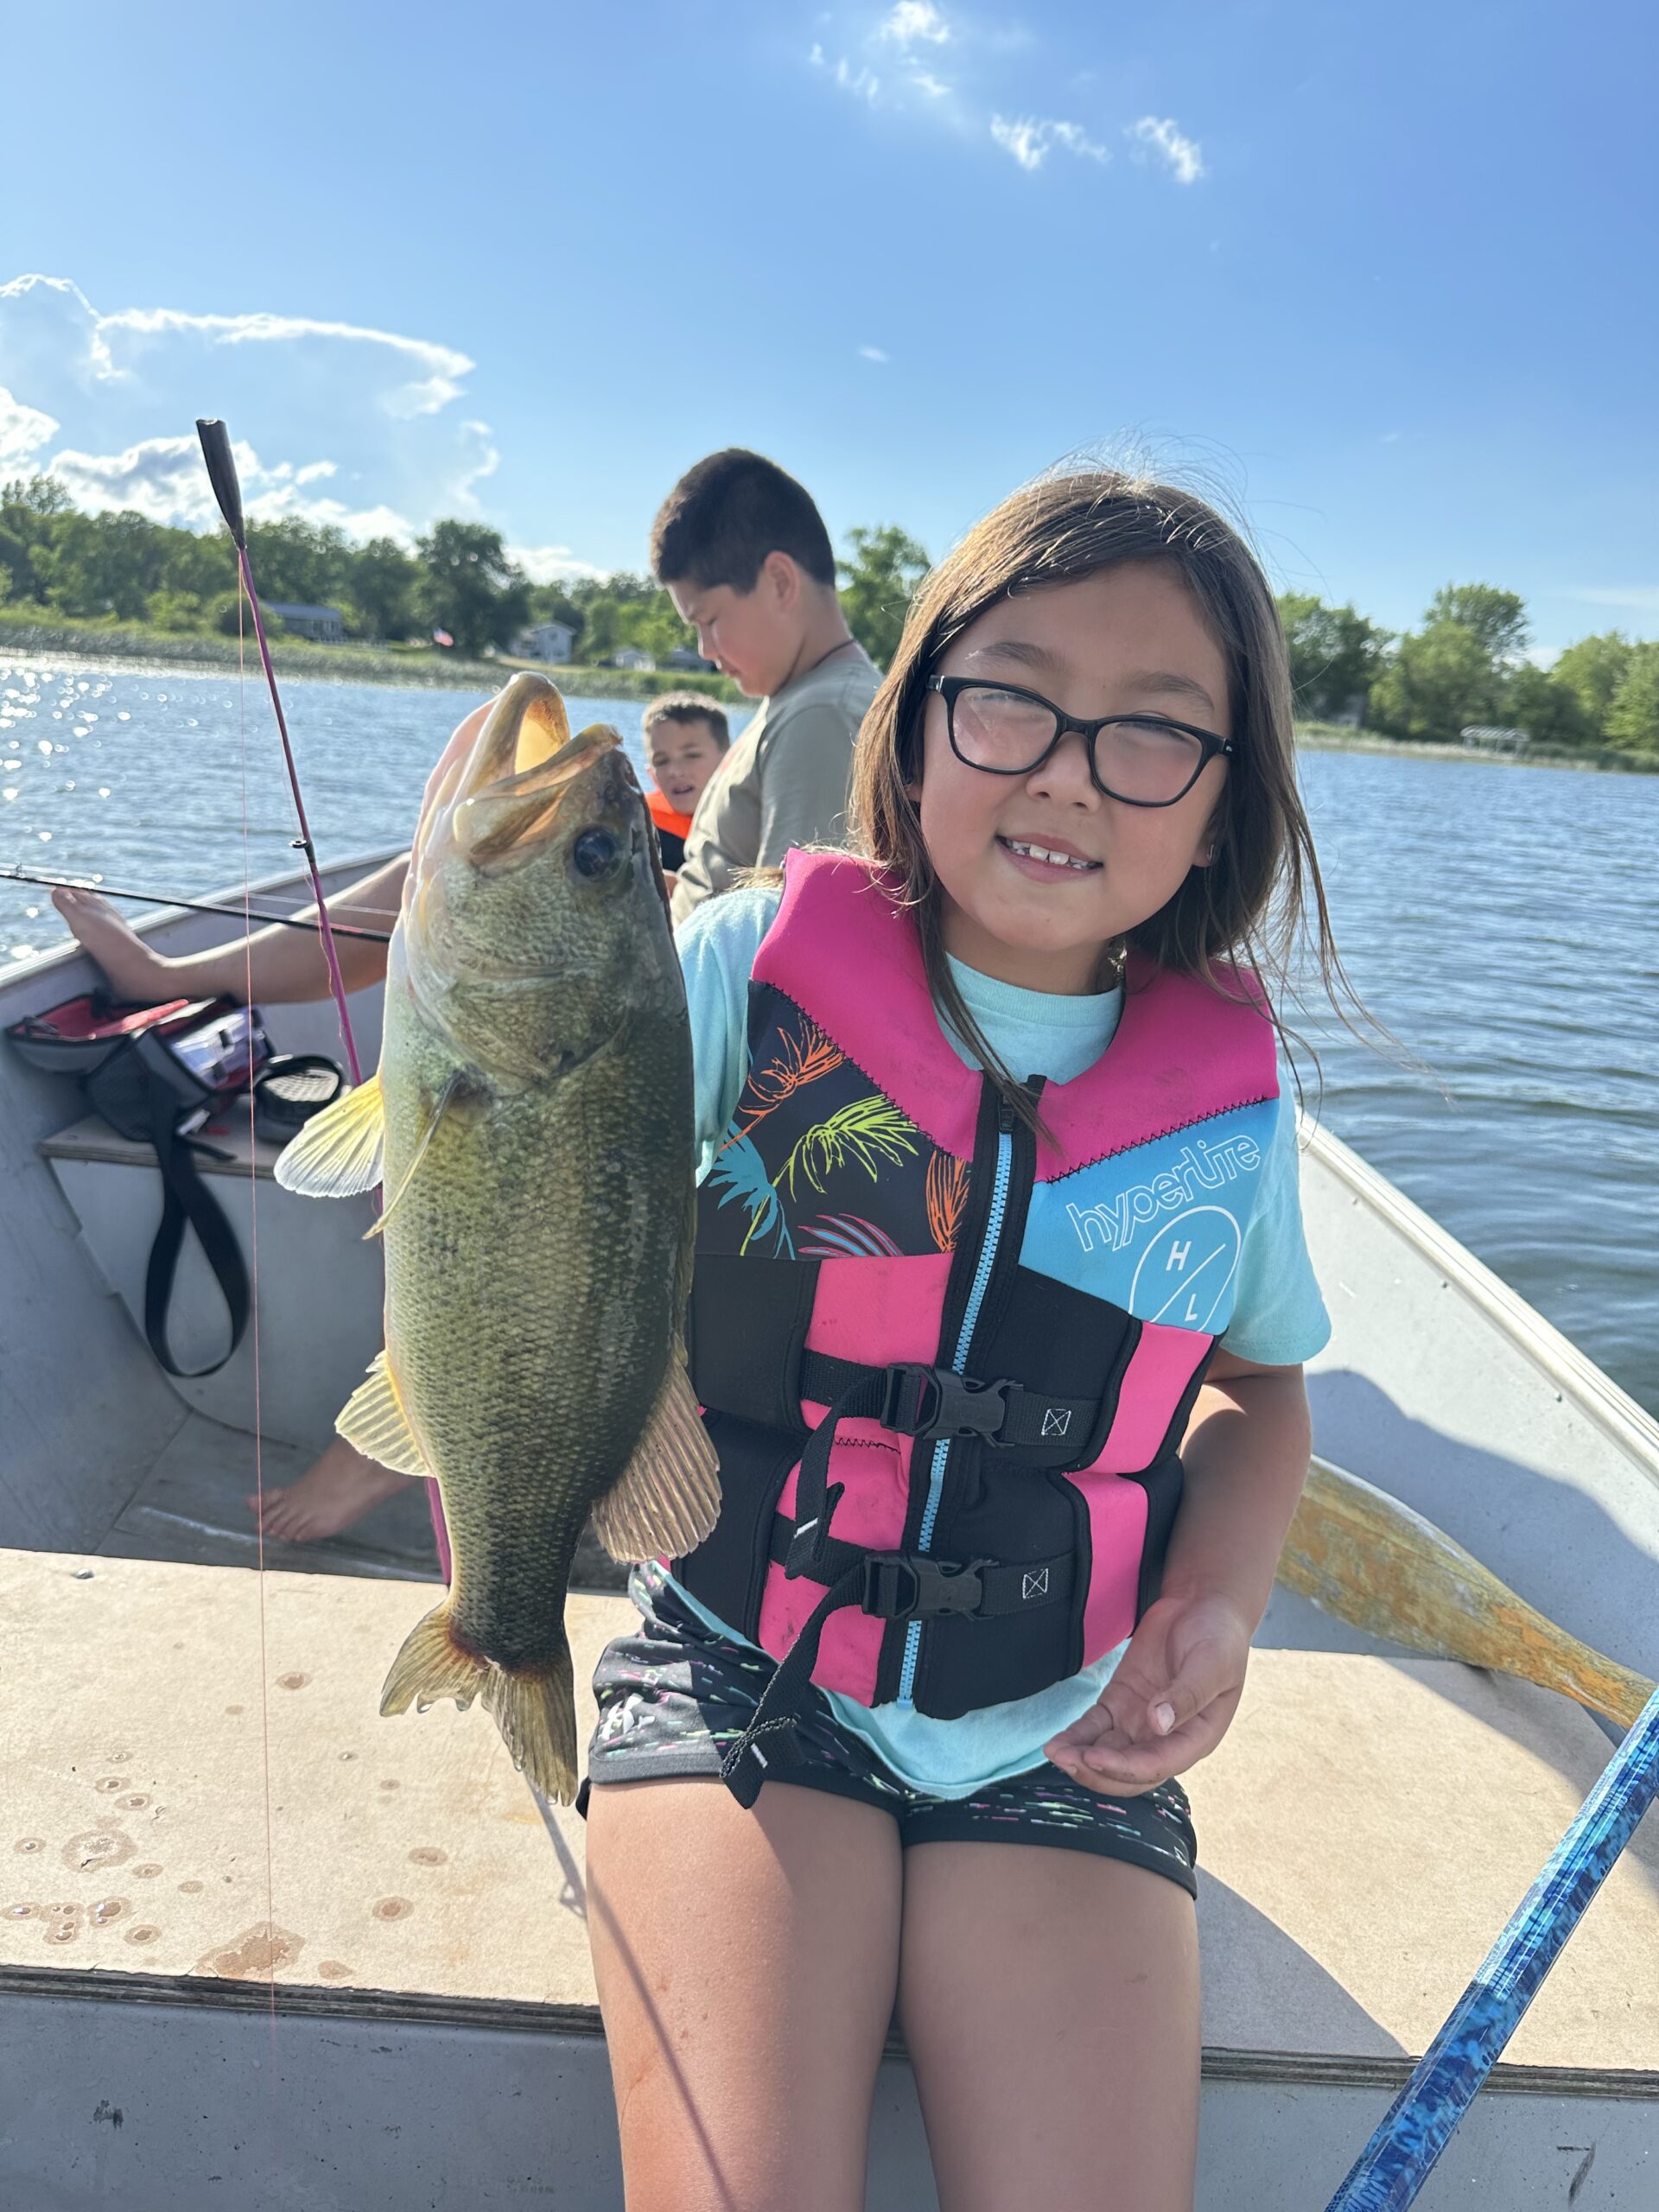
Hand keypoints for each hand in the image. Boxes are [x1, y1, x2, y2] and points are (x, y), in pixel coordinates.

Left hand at [1044, 1593, 1251, 1796]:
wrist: (1202, 1606)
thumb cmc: (1218, 1637)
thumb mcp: (1211, 1664)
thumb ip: (1187, 1695)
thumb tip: (1159, 1724)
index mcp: (1195, 1737)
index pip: (1156, 1765)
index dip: (1124, 1767)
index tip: (1094, 1758)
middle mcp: (1166, 1739)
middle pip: (1128, 1771)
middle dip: (1097, 1771)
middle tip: (1066, 1760)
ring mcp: (1140, 1722)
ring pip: (1107, 1752)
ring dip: (1081, 1758)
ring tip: (1054, 1752)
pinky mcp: (1120, 1702)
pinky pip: (1094, 1728)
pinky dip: (1076, 1737)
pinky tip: (1056, 1743)